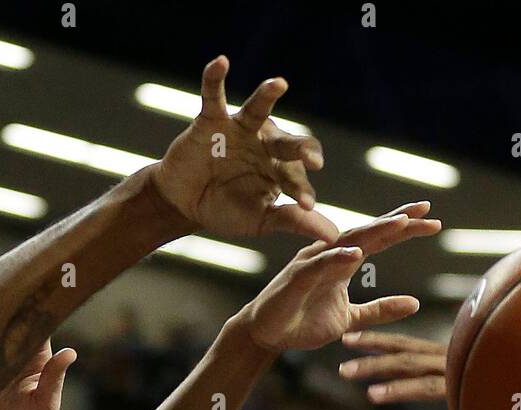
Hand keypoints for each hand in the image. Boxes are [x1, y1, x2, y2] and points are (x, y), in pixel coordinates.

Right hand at [152, 56, 335, 241]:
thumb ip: (294, 222)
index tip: (307, 206)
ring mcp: (240, 130)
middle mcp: (266, 146)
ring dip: (267, 95)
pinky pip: (214, 95)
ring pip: (258, 110)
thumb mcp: (261, 220)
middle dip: (302, 149)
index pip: (297, 179)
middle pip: (288, 144)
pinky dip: (215, 78)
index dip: (302, 191)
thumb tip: (333, 237)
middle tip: (313, 159)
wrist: (186, 202)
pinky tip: (221, 62)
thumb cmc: (227, 209)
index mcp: (280, 171)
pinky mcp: (211, 119)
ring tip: (279, 83)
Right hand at [240, 203, 439, 351]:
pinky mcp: (297, 277)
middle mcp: (330, 254)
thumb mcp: (351, 319)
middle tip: (426, 210)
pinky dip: (338, 258)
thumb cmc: (305, 322)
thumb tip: (415, 303)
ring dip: (375, 231)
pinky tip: (358, 253)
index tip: (432, 220)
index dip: (404, 228)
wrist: (268, 335)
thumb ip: (380, 310)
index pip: (379, 239)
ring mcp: (313, 262)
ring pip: (348, 242)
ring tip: (401, 223)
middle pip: (368, 232)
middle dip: (397, 221)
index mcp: (343, 261)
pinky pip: (320, 265)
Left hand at [339, 329, 453, 409]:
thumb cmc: (488, 377)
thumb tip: (399, 365)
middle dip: (374, 364)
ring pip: (427, 387)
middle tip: (343, 370)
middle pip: (408, 362)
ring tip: (371, 395)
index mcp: (442, 356)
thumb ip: (429, 366)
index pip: (403, 345)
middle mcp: (450, 366)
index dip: (374, 341)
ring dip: (398, 389)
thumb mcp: (456, 365)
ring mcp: (464, 388)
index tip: (346, 339)